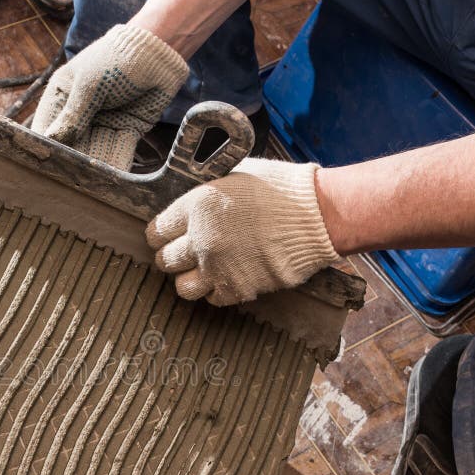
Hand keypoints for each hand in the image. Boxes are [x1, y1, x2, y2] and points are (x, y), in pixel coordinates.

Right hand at [32, 24, 187, 169]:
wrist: (158, 53)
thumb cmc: (117, 59)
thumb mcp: (90, 85)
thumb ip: (73, 115)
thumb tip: (51, 141)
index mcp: (62, 97)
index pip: (47, 129)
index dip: (45, 149)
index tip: (45, 169)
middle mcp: (80, 114)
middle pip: (71, 146)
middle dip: (72, 164)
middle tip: (69, 184)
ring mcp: (102, 124)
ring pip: (95, 152)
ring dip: (94, 169)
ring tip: (91, 188)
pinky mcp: (125, 131)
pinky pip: (118, 152)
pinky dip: (116, 166)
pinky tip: (112, 182)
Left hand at [145, 158, 339, 305]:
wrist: (318, 217)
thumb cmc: (282, 191)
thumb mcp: (237, 176)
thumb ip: (208, 194)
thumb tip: (194, 203)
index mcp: (197, 206)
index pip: (156, 230)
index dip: (161, 234)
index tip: (167, 236)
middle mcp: (200, 239)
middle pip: (165, 260)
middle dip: (172, 257)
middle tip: (185, 253)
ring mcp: (217, 267)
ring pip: (182, 286)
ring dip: (189, 279)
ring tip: (202, 270)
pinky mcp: (237, 288)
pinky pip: (211, 299)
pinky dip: (215, 291)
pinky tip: (226, 277)